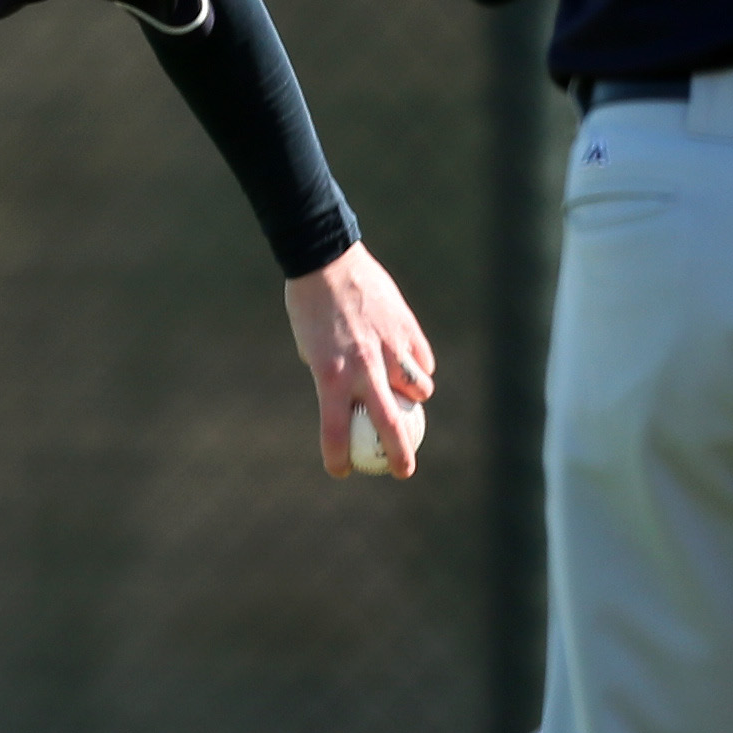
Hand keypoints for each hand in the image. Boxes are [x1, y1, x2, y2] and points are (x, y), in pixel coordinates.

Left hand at [284, 244, 435, 481]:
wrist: (326, 261)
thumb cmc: (309, 307)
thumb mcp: (311, 349)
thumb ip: (335, 376)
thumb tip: (352, 399)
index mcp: (331, 376)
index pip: (335, 432)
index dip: (336, 458)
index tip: (340, 471)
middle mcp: (364, 368)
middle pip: (391, 425)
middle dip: (399, 456)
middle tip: (401, 471)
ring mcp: (390, 349)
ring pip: (420, 390)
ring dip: (415, 400)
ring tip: (408, 398)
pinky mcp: (407, 330)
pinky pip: (423, 362)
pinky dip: (420, 369)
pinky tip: (413, 368)